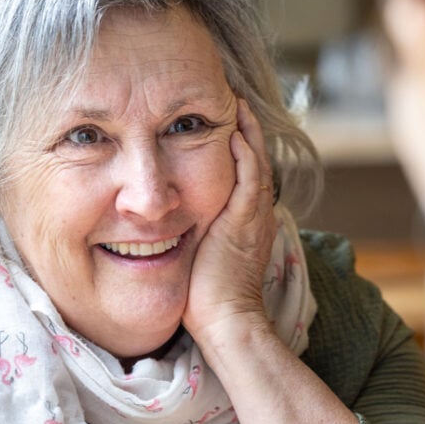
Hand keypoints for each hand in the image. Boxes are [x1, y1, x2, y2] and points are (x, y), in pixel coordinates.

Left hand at [182, 99, 276, 347]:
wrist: (224, 321)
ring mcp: (253, 217)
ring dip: (248, 133)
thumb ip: (194, 230)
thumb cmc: (206, 297)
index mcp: (246, 222)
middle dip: (247, 131)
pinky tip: (235, 134)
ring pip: (256, 164)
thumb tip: (168, 218)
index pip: (247, 175)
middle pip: (256, 162)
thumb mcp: (200, 253)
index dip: (241, 149)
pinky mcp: (245, 222)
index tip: (226, 126)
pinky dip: (245, 155)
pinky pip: (250, 180)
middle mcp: (256, 215)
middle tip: (235, 103)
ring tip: (237, 106)